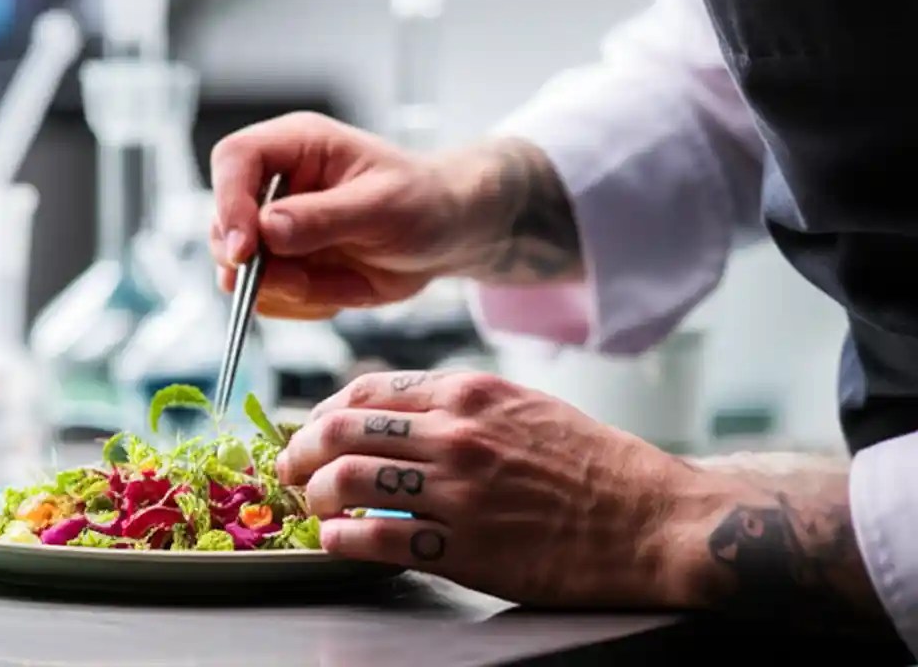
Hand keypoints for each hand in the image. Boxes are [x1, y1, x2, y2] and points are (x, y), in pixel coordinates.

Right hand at [209, 113, 583, 319]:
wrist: (448, 235)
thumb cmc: (424, 203)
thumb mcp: (383, 207)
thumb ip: (324, 218)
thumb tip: (267, 229)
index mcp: (297, 146)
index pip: (234, 159)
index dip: (228, 202)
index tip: (246, 250)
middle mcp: (277, 184)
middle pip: (223, 220)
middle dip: (252, 262)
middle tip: (299, 281)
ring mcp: (276, 227)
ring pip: (239, 268)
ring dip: (281, 289)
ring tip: (335, 283)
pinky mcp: (286, 265)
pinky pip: (268, 297)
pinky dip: (300, 305)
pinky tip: (342, 289)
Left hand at [277, 369, 714, 607]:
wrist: (652, 520)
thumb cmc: (594, 465)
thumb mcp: (525, 406)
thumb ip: (459, 405)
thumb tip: (394, 415)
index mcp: (469, 392)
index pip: (366, 391)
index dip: (323, 412)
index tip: (310, 430)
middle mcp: (456, 433)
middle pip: (341, 432)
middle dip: (299, 451)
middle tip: (288, 470)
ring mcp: (458, 491)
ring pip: (347, 481)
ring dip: (314, 496)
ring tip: (313, 509)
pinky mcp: (465, 548)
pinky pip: (376, 540)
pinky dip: (341, 540)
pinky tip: (337, 541)